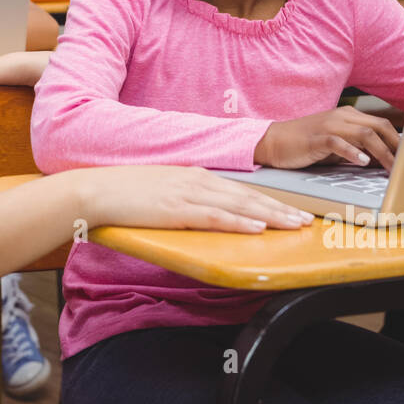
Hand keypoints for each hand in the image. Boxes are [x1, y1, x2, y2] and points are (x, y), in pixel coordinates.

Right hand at [77, 165, 312, 233]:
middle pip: (248, 195)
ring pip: (239, 205)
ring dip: (270, 215)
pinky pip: (215, 217)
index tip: (290, 209)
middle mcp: (197, 180)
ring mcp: (188, 194)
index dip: (268, 200)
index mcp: (194, 176)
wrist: (97, 190)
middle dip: (280, 208)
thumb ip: (184, 196)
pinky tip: (257, 227)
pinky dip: (239, 221)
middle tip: (306, 219)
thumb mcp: (161, 189)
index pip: (240, 189)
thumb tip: (201, 208)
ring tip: (295, 224)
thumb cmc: (124, 192)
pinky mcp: (177, 209)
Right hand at [255, 108, 399, 169]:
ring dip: (382, 151)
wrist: (273, 141)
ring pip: (364, 134)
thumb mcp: (336, 144)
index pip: (381, 124)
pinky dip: (353, 152)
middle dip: (396, 145)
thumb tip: (382, 160)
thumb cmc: (305, 144)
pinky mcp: (316, 138)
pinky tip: (362, 162)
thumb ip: (357, 147)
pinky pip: (339, 142)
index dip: (399, 139)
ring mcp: (329, 125)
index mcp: (348, 115)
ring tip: (392, 168)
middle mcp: (341, 116)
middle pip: (378, 126)